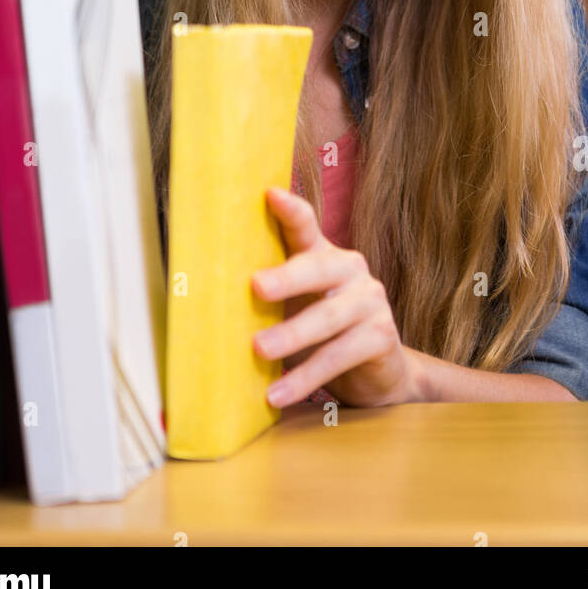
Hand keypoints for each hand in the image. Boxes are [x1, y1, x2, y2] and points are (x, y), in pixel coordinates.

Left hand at [252, 186, 418, 407]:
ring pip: (328, 317)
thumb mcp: (296, 307)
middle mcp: (350, 269)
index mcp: (324, 255)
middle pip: (318, 268)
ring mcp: (370, 300)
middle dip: (287, 277)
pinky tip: (278, 394)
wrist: (378, 373)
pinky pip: (339, 356)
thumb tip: (206, 296)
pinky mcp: (381, 336)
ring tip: (260, 350)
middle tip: (256, 286)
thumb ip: (269, 294)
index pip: (306, 226)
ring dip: (292, 336)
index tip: (268, 194)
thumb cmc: (321, 334)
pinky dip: (306, 377)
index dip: (289, 210)